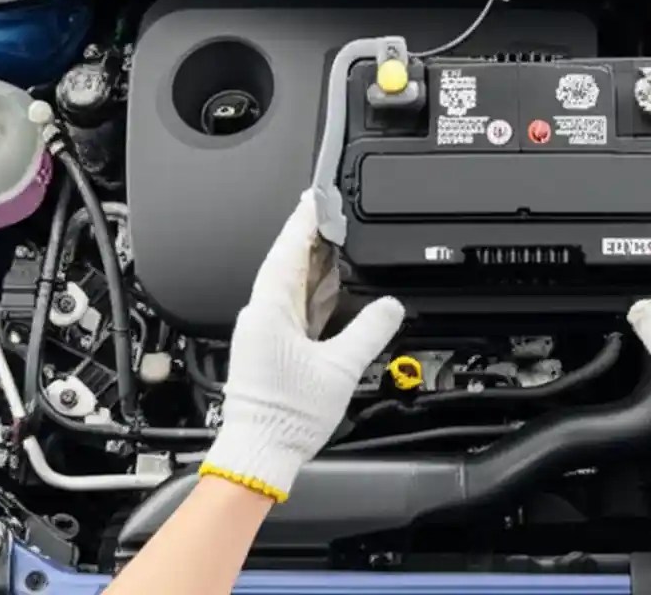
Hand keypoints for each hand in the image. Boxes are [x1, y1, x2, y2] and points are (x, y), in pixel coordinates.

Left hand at [200, 189, 404, 502]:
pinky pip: (295, 308)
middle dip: (314, 238)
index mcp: (269, 310)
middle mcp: (262, 315)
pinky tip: (333, 289)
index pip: (288, 249)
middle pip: (289, 263)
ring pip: (293, 285)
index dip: (305, 220)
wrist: (261, 453)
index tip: (317, 197)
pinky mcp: (272, 348)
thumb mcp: (341, 368)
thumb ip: (370, 330)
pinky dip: (315, 293)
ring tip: (339, 244)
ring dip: (316, 265)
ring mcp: (265, 332)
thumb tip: (390, 306)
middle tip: (336, 215)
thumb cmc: (285, 417)